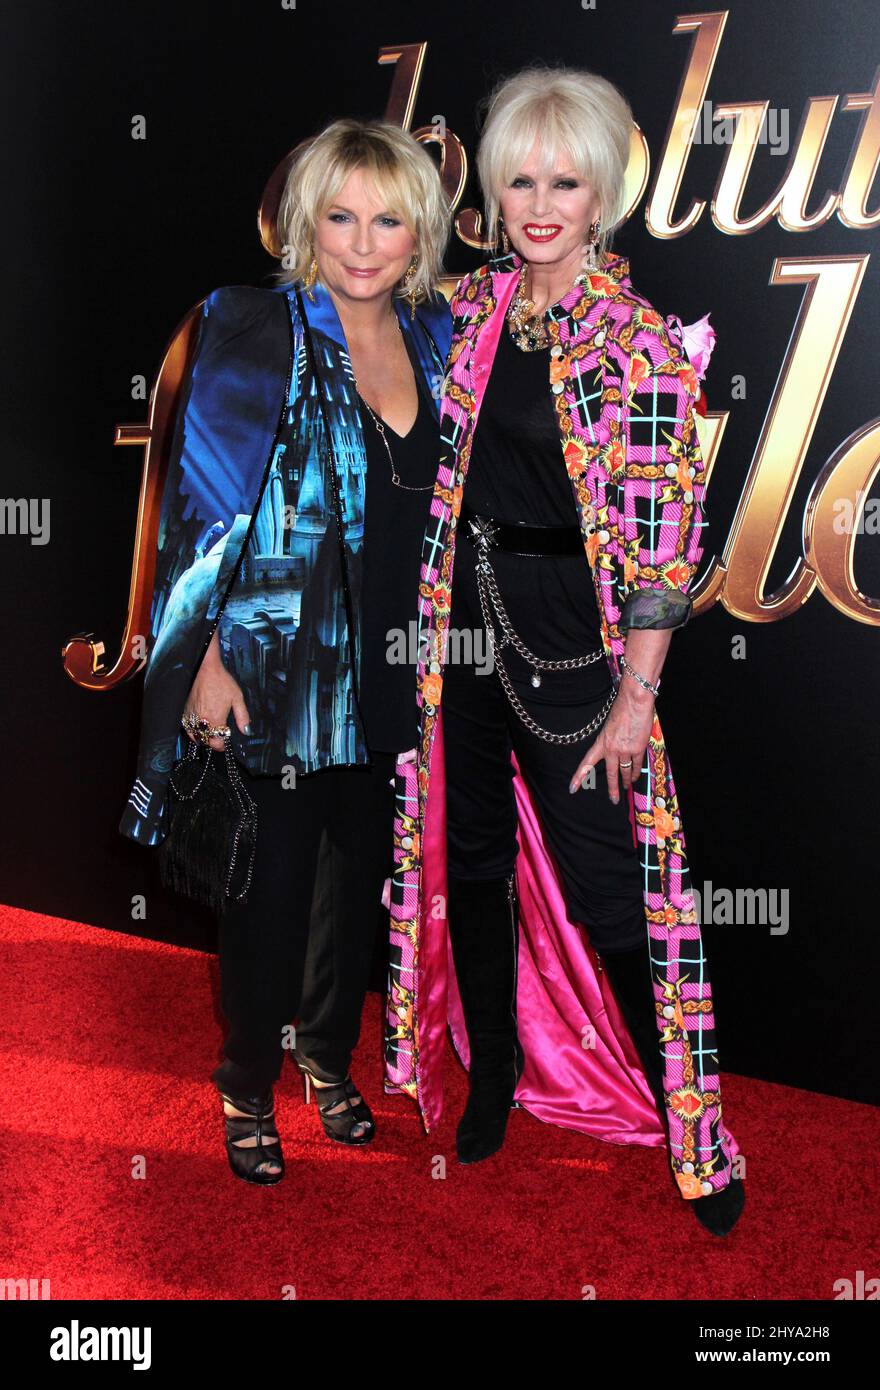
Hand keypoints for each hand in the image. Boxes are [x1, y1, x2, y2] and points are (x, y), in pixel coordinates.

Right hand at [182, 632, 250, 751]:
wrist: (206, 669)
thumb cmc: (222, 682)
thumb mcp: (238, 698)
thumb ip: (243, 717)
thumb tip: (246, 731)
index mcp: (215, 719)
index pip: (216, 742)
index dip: (221, 746)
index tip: (224, 745)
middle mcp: (202, 720)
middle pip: (205, 741)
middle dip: (212, 742)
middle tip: (218, 739)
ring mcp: (192, 715)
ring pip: (194, 735)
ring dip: (202, 738)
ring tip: (209, 735)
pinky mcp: (185, 710)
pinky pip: (187, 727)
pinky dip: (192, 730)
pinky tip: (199, 728)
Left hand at [568, 687, 654, 803]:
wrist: (634, 701)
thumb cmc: (622, 709)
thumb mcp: (609, 726)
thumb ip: (610, 740)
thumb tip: (616, 750)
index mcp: (601, 742)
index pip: (587, 763)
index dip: (579, 776)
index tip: (572, 788)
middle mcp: (612, 749)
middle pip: (611, 773)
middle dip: (612, 789)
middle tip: (614, 800)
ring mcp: (625, 750)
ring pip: (626, 771)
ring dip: (627, 780)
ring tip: (627, 787)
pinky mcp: (638, 748)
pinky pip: (637, 765)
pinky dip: (637, 772)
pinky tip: (636, 776)